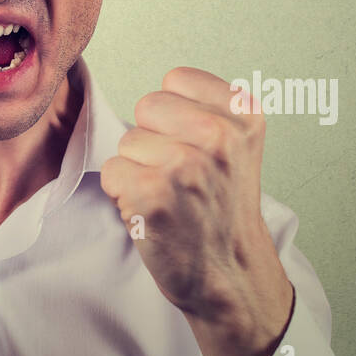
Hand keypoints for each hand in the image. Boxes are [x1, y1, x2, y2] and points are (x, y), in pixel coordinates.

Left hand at [99, 67, 293, 355]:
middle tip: (180, 176)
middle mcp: (219, 135)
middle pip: (147, 105)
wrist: (232, 275)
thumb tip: (152, 97)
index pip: (176, 80)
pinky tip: (153, 213)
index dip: (175, 116)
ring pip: (127, 141)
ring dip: (138, 169)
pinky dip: (123, 194)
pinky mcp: (153, 194)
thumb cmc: (223, 209)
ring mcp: (185, 164)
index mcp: (243, 114)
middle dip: (153, 138)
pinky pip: (113, 171)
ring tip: (170, 197)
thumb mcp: (238, 146)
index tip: (196, 148)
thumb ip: (206, 109)